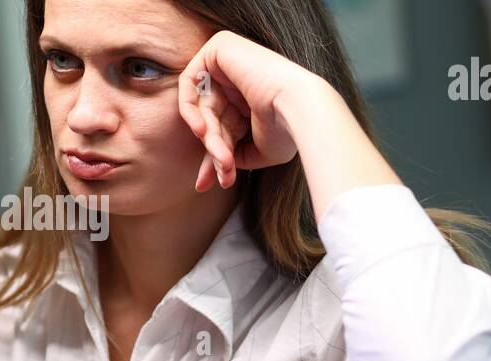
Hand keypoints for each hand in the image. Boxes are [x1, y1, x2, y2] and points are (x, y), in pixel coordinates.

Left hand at [178, 30, 314, 191]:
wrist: (301, 110)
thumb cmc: (287, 131)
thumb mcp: (256, 150)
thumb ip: (230, 154)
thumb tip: (208, 175)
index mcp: (252, 98)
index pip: (222, 126)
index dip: (213, 155)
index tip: (207, 184)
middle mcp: (240, 78)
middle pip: (211, 118)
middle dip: (212, 149)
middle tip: (221, 173)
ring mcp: (230, 60)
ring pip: (201, 105)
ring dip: (209, 137)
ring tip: (222, 156)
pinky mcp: (220, 47)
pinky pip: (189, 81)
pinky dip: (189, 109)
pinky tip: (201, 130)